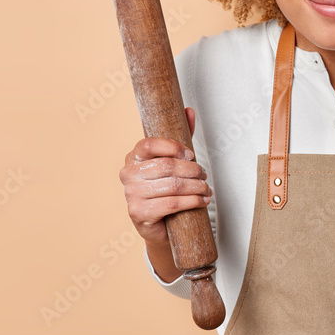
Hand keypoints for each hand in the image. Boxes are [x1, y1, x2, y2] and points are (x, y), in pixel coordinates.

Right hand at [118, 107, 211, 246]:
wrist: (157, 224)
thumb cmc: (164, 188)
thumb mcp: (172, 161)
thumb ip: (180, 135)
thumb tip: (188, 110)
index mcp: (133, 157)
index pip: (149, 144)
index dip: (173, 147)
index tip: (191, 154)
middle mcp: (127, 174)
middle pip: (167, 166)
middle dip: (192, 170)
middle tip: (204, 174)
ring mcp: (131, 194)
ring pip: (172, 185)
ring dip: (196, 187)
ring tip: (206, 188)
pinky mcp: (139, 213)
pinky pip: (172, 203)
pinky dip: (192, 201)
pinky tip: (202, 201)